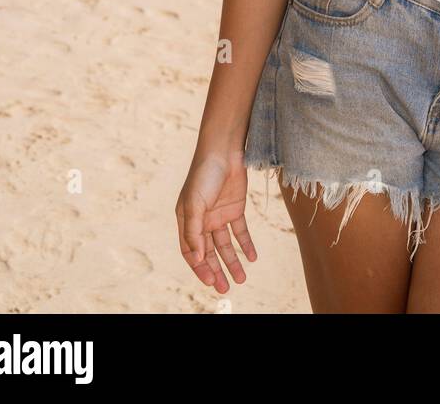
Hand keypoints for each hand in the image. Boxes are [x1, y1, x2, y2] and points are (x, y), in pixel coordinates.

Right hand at [175, 148, 256, 292]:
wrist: (224, 150)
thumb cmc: (204, 174)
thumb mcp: (195, 204)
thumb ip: (194, 232)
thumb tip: (198, 258)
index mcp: (186, 220)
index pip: (191, 251)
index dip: (199, 267)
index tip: (210, 281)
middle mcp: (202, 220)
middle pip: (209, 252)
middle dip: (216, 270)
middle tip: (225, 288)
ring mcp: (219, 215)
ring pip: (225, 245)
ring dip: (232, 261)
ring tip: (241, 279)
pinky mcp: (235, 208)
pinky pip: (240, 231)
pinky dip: (246, 244)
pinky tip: (252, 257)